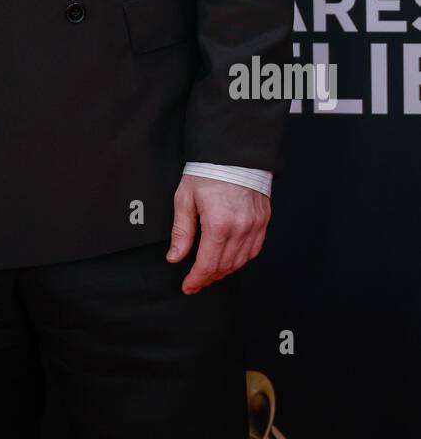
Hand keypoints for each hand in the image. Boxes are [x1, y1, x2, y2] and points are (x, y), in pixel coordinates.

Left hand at [166, 174, 269, 294]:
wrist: (233, 152)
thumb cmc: (207, 171)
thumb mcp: (185, 198)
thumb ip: (181, 232)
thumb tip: (175, 257)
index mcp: (219, 224)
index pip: (208, 264)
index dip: (197, 279)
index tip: (188, 286)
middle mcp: (241, 228)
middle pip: (225, 266)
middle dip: (208, 278)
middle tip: (196, 281)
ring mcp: (255, 225)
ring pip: (241, 261)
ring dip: (224, 271)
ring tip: (210, 272)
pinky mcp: (263, 220)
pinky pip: (254, 249)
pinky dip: (241, 259)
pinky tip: (230, 259)